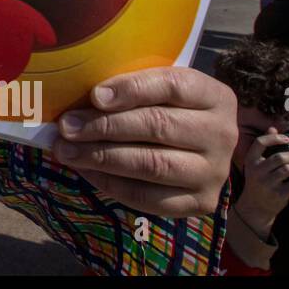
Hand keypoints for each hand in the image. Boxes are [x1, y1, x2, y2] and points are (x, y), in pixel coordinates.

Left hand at [54, 66, 236, 217]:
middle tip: (67, 127)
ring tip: (66, 150)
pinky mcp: (201, 202)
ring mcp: (215, 172)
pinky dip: (111, 184)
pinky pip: (149, 197)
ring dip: (102, 157)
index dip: (131, 89)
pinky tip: (85, 170)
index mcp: (215, 96)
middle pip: (158, 126)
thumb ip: (129, 89)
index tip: (95, 96)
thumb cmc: (166, 110)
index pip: (173, 86)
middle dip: (105, 126)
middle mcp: (222, 134)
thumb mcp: (158, 90)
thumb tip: (78, 97)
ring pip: (152, 164)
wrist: (198, 150)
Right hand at [235, 129, 288, 230]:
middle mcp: (256, 171)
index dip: (275, 138)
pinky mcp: (277, 194)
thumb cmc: (257, 182)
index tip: (287, 139)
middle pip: (280, 157)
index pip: (260, 143)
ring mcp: (267, 183)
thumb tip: (273, 128)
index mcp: (250, 161)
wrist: (254, 207)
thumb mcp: (256, 164)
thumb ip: (264, 147)